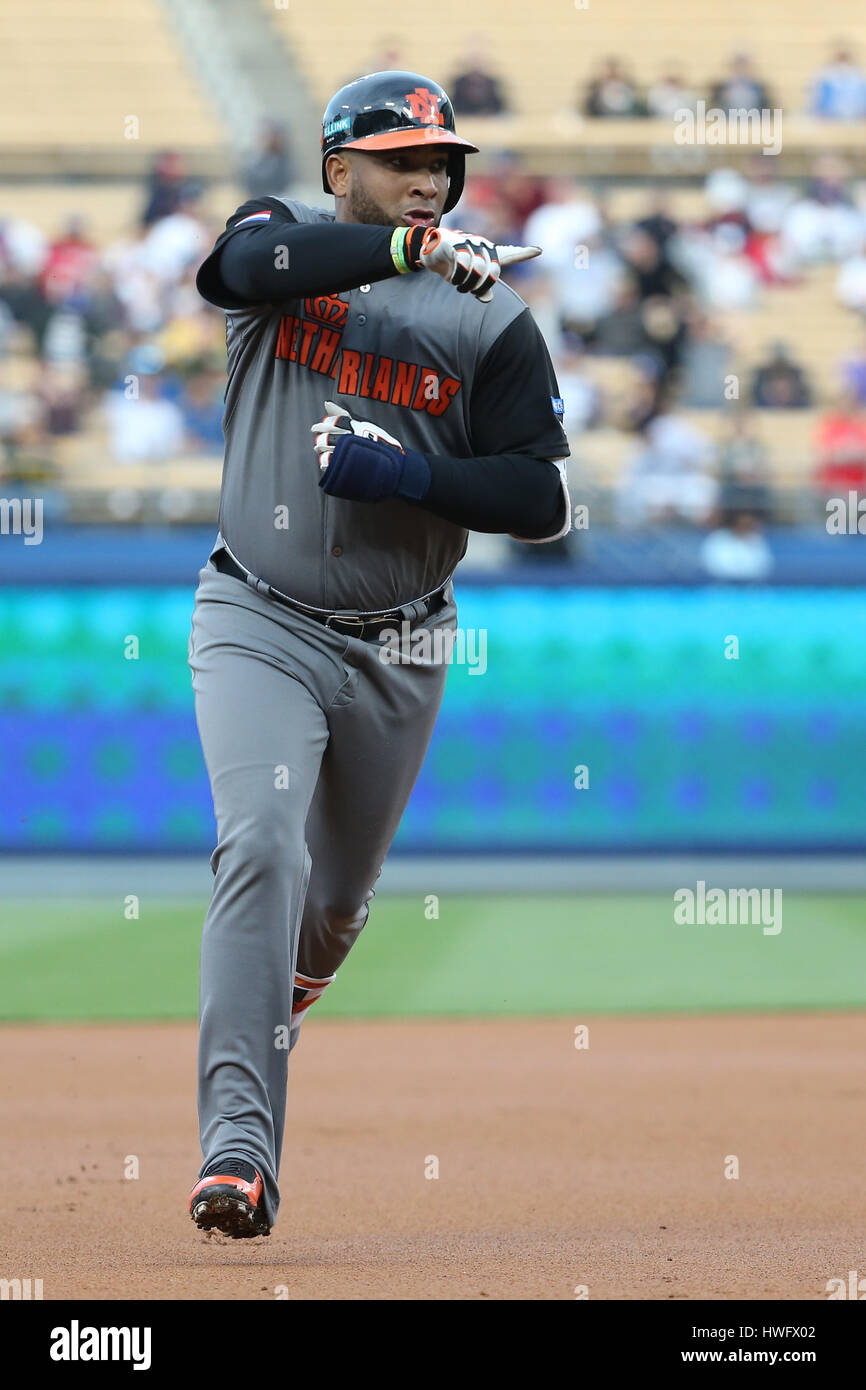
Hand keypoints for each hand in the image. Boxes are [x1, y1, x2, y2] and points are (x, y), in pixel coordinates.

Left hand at [311, 399, 404, 470]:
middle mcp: (350, 437)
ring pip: (326, 448)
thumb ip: (341, 412)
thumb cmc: (374, 439)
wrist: (388, 458)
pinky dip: (325, 462)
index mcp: (353, 426)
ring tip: (319, 450)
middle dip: (319, 437)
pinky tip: (324, 463)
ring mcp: (348, 451)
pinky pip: (330, 462)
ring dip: (320, 449)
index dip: (321, 426)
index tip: (315, 428)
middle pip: (327, 435)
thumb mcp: (359, 422)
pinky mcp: (347, 463)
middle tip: (318, 439)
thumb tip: (326, 403)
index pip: (332, 423)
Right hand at [417, 227, 540, 301]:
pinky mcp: (457, 244)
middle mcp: (483, 247)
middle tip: (470, 292)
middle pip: (493, 271)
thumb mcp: (468, 280)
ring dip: (468, 284)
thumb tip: (487, 298)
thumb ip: (480, 289)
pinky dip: (458, 276)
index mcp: (489, 255)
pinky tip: (452, 279)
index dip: (524, 253)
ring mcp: (471, 244)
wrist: (431, 252)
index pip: (510, 254)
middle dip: (482, 286)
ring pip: (478, 269)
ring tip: (460, 287)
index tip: (538, 250)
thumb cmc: (453, 266)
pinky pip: (463, 263)